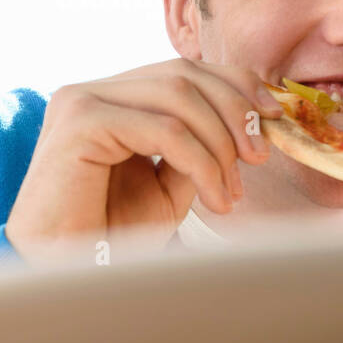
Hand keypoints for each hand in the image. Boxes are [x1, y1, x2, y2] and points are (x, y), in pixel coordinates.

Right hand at [5, 58, 283, 260]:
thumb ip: (202, 147)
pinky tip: (215, 198)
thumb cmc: (115, 232)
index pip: (185, 70)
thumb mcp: (173, 182)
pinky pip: (164, 129)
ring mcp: (82, 100)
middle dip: (236, 112)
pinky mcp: (79, 121)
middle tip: (261, 157)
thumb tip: (253, 125)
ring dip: (220, 144)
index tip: (274, 117)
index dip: (236, 85)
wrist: (68, 272)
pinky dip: (201, 162)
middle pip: (185, 74)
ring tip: (232, 191)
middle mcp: (94, 90)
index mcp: (115, 98)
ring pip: (179, 96)